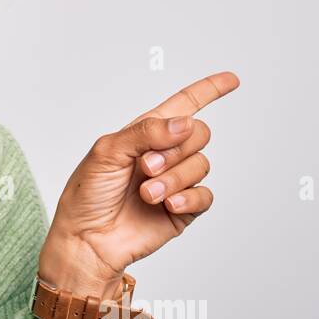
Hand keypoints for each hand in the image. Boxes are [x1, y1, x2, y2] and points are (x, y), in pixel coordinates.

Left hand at [37, 72, 240, 311]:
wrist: (87, 240)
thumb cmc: (87, 195)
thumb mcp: (107, 152)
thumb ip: (146, 132)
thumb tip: (185, 123)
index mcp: (144, 134)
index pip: (183, 106)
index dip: (208, 91)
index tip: (232, 79)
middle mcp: (164, 155)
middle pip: (199, 133)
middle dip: (175, 149)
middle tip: (145, 167)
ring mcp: (175, 182)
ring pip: (202, 165)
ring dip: (173, 178)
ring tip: (147, 193)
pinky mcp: (183, 209)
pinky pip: (205, 195)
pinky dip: (188, 198)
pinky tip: (168, 205)